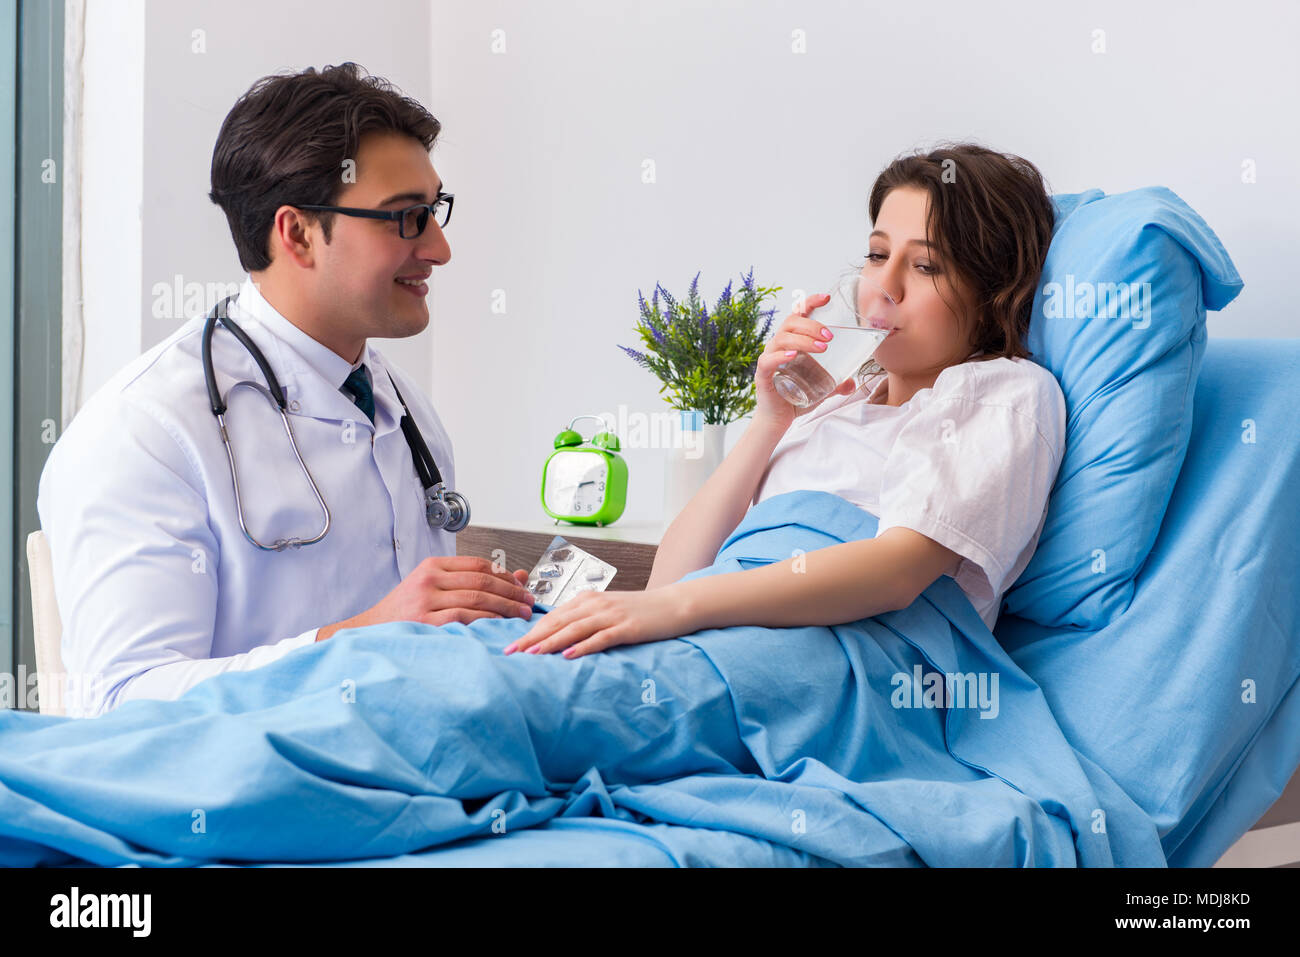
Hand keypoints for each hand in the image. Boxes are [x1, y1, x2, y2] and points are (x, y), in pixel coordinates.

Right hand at [316, 556, 535, 640]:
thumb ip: (472, 581)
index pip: (479, 564)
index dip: (506, 576)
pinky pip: (466, 617)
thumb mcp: (434, 589)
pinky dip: (487, 620)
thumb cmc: (404, 614)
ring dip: (506, 607)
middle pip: (483, 580)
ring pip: (478, 597)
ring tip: (521, 615)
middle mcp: (429, 579)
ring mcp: (426, 599)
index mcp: (432, 566)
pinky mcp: (426, 621)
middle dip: (512, 592)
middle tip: (529, 603)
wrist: (368, 633)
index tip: (522, 587)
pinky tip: (500, 626)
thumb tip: (517, 577)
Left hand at [501, 587, 692, 658]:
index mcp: (587, 599)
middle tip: (511, 652)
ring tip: (532, 654)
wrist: (674, 605)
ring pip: (575, 629)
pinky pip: (601, 638)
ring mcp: (612, 615)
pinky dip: (583, 646)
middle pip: (558, 622)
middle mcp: (595, 604)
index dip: (531, 630)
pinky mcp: (628, 627)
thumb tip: (559, 638)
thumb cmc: (639, 611)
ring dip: (551, 641)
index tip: (512, 645)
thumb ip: (584, 619)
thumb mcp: (607, 610)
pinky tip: (568, 656)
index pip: (553, 616)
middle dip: (532, 637)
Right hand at [752, 293, 857, 433]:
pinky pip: (768, 360)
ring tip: (822, 348)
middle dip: (813, 326)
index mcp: (791, 342)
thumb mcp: (821, 387)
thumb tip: (852, 382)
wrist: (778, 420)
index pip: (798, 315)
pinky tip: (793, 355)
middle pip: (791, 322)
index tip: (826, 297)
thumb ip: (836, 383)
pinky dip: (780, 355)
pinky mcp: (763, 375)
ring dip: (804, 339)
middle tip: (830, 338)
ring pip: (782, 338)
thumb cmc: (795, 398)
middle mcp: (778, 346)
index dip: (810, 302)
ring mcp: (769, 359)